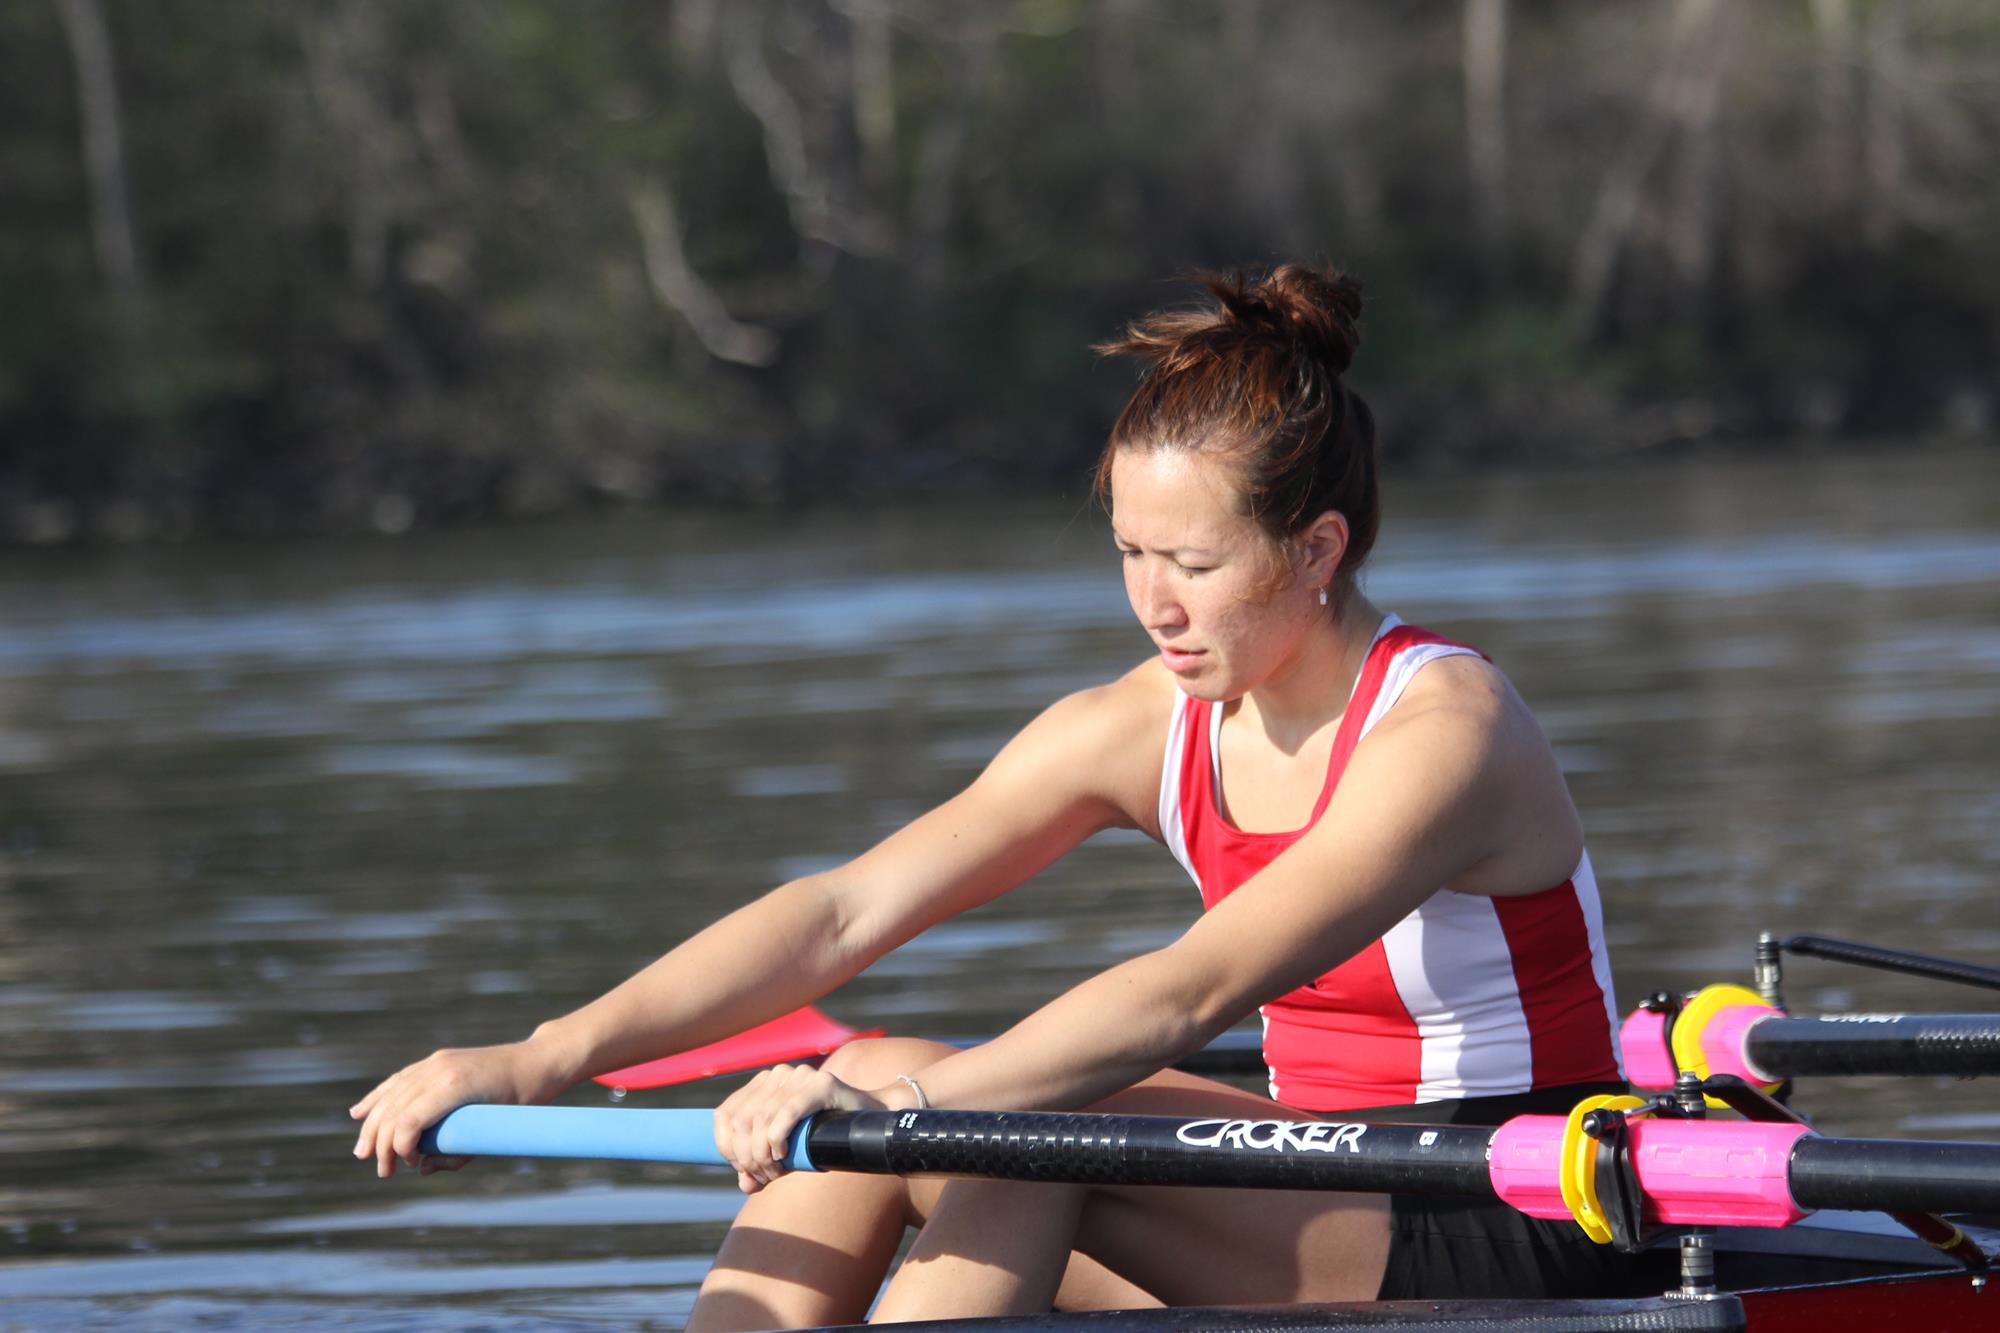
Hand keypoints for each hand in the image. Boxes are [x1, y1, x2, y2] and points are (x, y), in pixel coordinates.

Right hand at [349, 1038, 570, 1179]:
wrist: (537, 1062)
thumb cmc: (523, 1103)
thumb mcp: (494, 1134)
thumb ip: (455, 1154)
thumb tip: (421, 1168)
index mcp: (454, 1086)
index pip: (408, 1120)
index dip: (400, 1148)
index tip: (409, 1165)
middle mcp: (440, 1069)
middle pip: (395, 1109)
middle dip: (382, 1143)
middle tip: (383, 1171)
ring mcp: (437, 1061)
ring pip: (392, 1094)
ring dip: (374, 1124)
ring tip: (363, 1152)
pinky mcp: (437, 1060)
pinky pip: (400, 1080)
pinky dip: (379, 1097)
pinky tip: (360, 1112)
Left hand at [712, 1063, 888, 1193]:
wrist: (872, 1120)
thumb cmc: (826, 1135)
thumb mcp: (788, 1150)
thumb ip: (764, 1164)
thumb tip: (744, 1183)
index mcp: (763, 1083)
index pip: (725, 1113)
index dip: (726, 1147)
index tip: (743, 1170)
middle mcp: (777, 1074)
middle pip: (742, 1120)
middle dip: (746, 1157)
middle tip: (764, 1178)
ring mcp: (799, 1076)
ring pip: (761, 1118)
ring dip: (762, 1155)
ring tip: (775, 1173)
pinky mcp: (821, 1084)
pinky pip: (786, 1111)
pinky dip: (778, 1138)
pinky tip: (783, 1155)